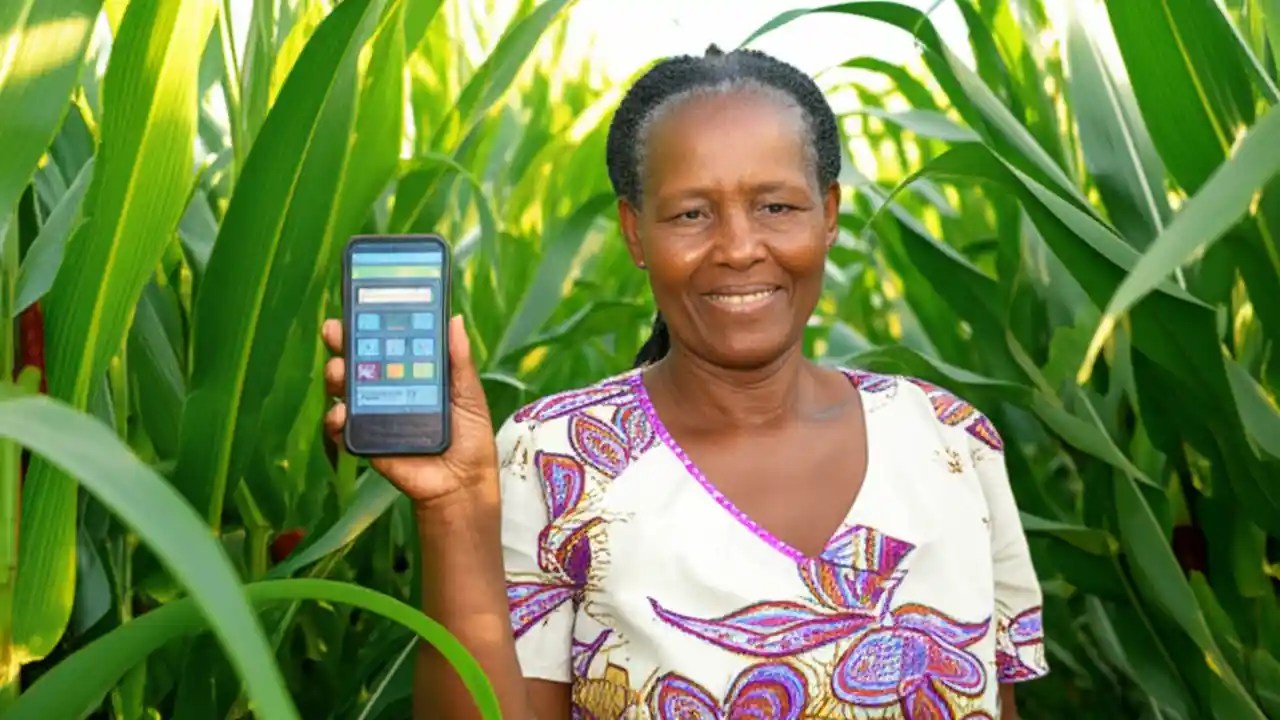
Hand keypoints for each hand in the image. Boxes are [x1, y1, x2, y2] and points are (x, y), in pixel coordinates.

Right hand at [321, 315, 499, 512]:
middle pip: (357, 361)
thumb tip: (455, 319)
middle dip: (341, 343)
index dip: (369, 324)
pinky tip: (341, 414)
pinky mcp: (366, 442)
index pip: (385, 343)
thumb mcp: (469, 394)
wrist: (463, 483)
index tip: (357, 305)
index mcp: (411, 373)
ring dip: (335, 376)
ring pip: (343, 389)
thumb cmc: (469, 437)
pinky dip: (335, 420)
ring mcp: (373, 415)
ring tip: (339, 373)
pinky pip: (341, 429)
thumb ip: (459, 361)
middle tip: (335, 332)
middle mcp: (387, 389)